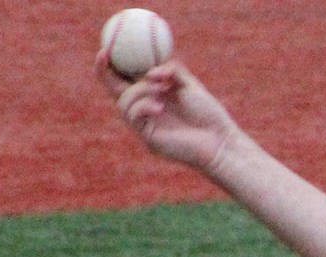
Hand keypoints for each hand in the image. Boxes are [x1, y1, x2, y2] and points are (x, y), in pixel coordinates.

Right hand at [98, 52, 239, 171]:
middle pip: (115, 90)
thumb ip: (171, 70)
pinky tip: (159, 106)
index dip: (112, 65)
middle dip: (104, 72)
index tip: (106, 47)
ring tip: (161, 89)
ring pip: (124, 102)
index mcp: (153, 95)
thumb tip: (150, 70)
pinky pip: (134, 117)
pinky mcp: (148, 137)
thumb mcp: (189, 84)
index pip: (126, 79)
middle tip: (104, 55)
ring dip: (139, 90)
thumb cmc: (208, 113)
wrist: (221, 140)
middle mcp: (145, 109)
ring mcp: (145, 124)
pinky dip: (143, 106)